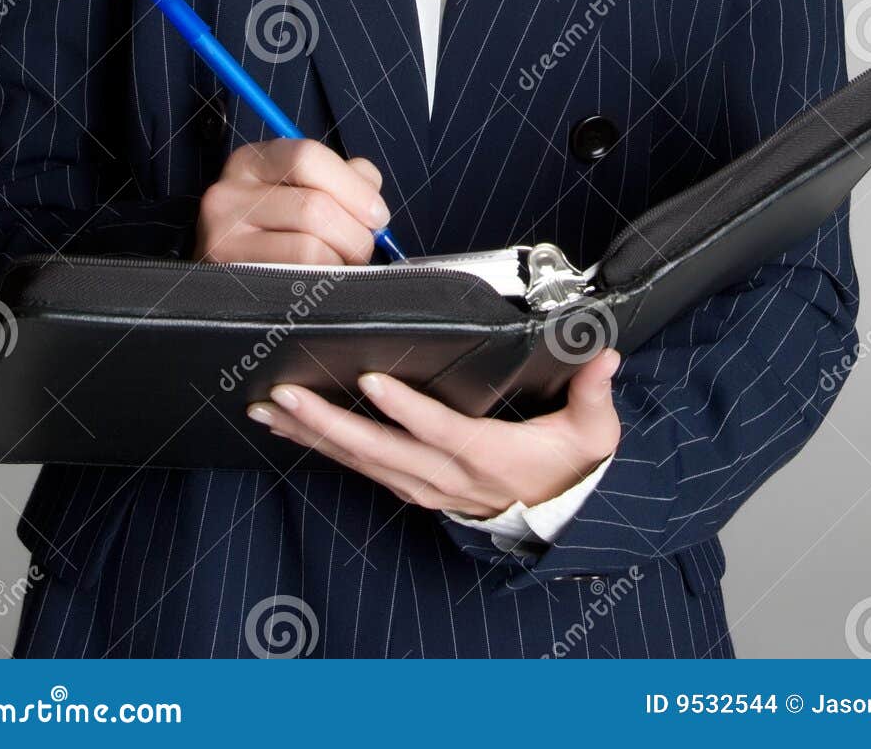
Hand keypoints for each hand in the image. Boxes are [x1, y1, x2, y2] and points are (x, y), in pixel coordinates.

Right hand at [193, 137, 388, 264]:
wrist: (224, 278)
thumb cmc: (273, 229)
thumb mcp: (299, 188)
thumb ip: (342, 178)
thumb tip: (371, 195)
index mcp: (251, 161)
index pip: (307, 156)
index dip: (353, 187)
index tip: (377, 215)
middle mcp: (228, 194)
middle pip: (314, 206)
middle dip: (355, 233)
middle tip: (361, 248)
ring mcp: (222, 237)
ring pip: (309, 248)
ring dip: (342, 261)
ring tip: (341, 265)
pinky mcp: (229, 278)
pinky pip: (297, 279)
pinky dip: (324, 281)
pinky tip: (322, 279)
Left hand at [246, 347, 622, 514]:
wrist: (557, 515)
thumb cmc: (569, 465)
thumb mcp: (593, 433)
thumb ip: (592, 393)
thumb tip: (601, 355)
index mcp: (488, 457)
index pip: (441, 433)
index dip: (406, 410)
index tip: (372, 382)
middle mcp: (445, 477)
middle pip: (380, 451)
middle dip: (329, 422)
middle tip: (286, 393)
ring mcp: (421, 485)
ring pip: (359, 461)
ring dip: (311, 435)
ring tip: (269, 407)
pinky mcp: (407, 485)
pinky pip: (357, 466)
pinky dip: (319, 447)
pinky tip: (287, 427)